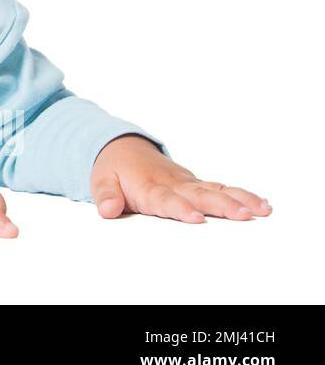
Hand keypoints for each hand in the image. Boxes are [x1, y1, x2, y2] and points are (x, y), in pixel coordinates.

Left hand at [90, 134, 272, 222]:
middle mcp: (173, 184)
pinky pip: (221, 188)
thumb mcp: (101, 181)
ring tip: (262, 210)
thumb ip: (106, 196)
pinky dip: (241, 195)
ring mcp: (187, 183)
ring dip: (239, 199)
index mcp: (149, 187)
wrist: (122, 148)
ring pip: (216, 190)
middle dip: (221, 205)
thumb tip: (108, 209)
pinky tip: (263, 205)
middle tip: (243, 215)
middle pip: (199, 195)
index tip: (196, 217)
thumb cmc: (114, 170)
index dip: (180, 208)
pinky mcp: (196, 184)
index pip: (166, 199)